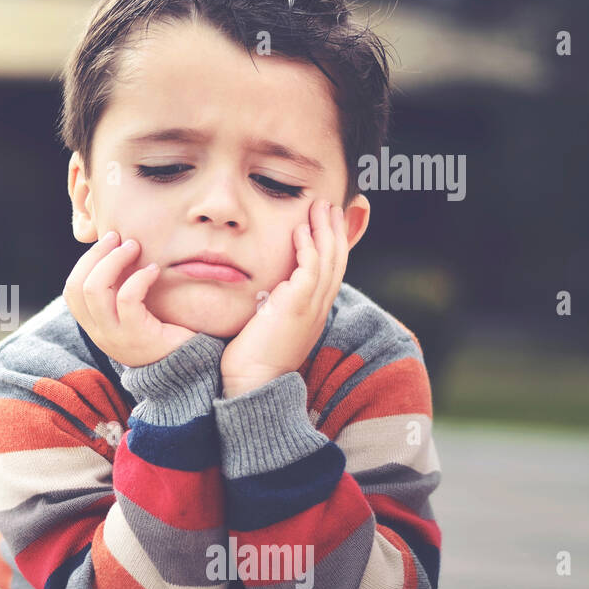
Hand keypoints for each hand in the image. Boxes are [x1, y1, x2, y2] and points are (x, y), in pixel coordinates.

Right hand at [63, 230, 197, 367]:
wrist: (189, 369)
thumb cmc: (165, 335)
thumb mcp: (134, 315)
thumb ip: (121, 293)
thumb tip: (118, 252)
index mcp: (95, 326)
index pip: (71, 290)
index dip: (85, 262)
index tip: (108, 243)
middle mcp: (99, 333)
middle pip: (79, 286)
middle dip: (97, 255)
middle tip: (120, 239)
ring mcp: (115, 336)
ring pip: (96, 289)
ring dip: (114, 260)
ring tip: (134, 247)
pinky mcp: (138, 337)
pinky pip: (127, 299)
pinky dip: (138, 278)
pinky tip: (154, 270)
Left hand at [221, 198, 347, 397]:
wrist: (252, 382)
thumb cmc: (253, 359)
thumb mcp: (271, 327)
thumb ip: (275, 307)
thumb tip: (268, 295)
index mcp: (315, 313)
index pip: (331, 272)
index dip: (333, 246)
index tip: (328, 224)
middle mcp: (319, 308)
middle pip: (336, 261)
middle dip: (335, 231)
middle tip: (330, 206)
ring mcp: (311, 307)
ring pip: (327, 259)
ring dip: (324, 230)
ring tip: (319, 206)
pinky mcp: (297, 306)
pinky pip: (309, 268)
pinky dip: (307, 247)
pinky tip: (299, 230)